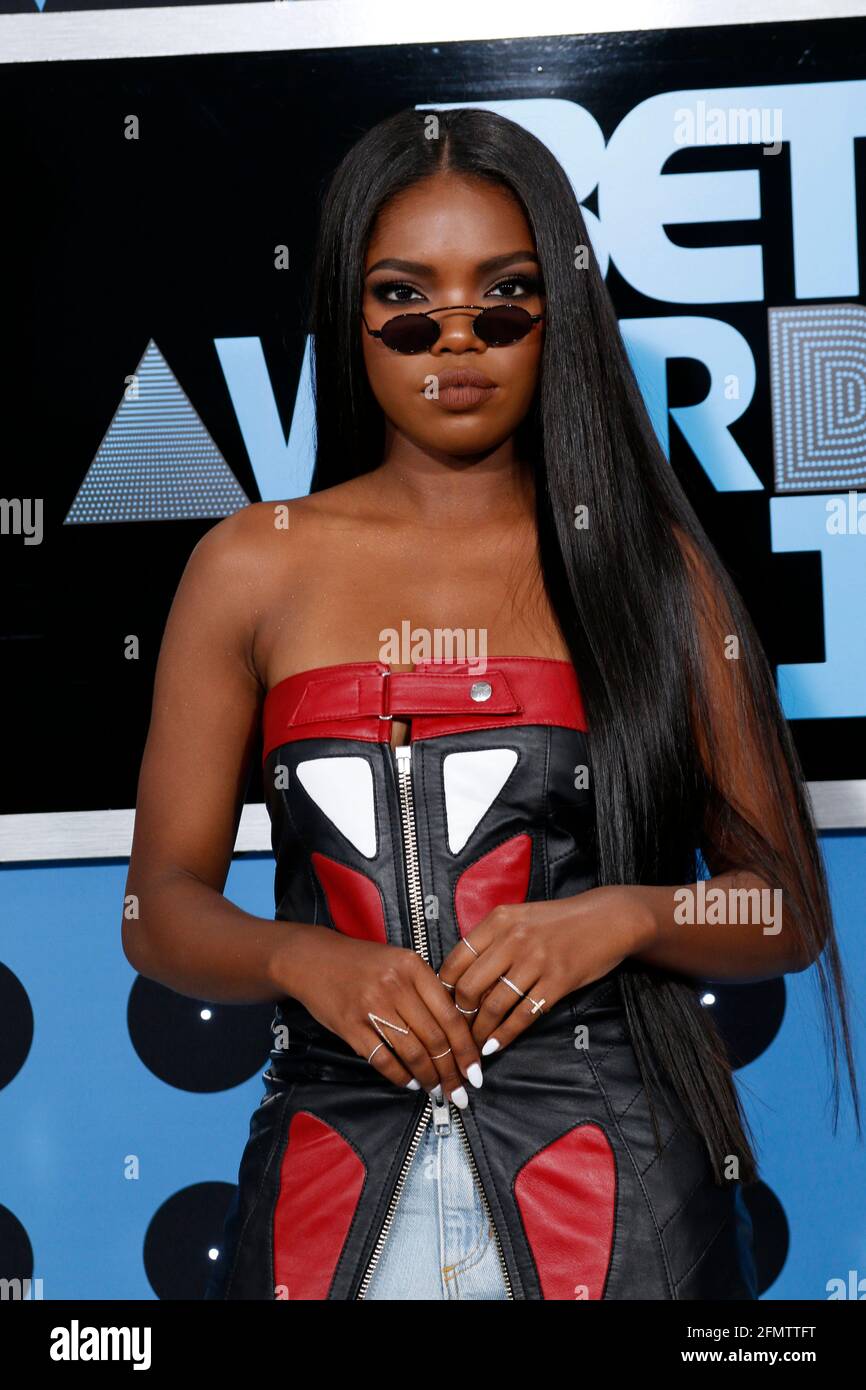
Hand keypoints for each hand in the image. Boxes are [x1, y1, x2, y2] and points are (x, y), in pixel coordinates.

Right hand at [280, 927, 482, 1103]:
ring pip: (412, 1052)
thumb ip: (427, 989)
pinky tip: (411, 1083)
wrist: (313, 959)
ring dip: (429, 1077)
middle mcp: (395, 985)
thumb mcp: (400, 962)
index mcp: (413, 967)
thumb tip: (457, 1031)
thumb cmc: (363, 963)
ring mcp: (371, 1006)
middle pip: (435, 1038)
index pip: (450, 1015)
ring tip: (438, 1090)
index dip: (467, 1048)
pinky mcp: (350, 1026)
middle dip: (451, 1071)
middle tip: (460, 1092)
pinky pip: (383, 1059)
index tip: (475, 1070)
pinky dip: (401, 1076)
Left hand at [436, 886, 652, 1056]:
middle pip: (470, 986)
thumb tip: (461, 978)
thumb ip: (491, 940)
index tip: (443, 1005)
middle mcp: (513, 939)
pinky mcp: (557, 982)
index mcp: (498, 920)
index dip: (445, 989)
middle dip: (459, 1015)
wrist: (606, 919)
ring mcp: (536, 961)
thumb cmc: (558, 922)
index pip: (456, 959)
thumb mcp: (519, 917)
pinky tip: (495, 1046)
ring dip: (480, 1031)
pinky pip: (523, 1015)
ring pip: (494, 1005)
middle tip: (457, 1030)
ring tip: (474, 1045)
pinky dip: (505, 1035)